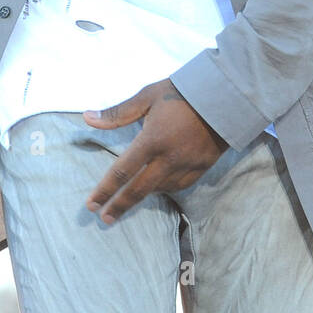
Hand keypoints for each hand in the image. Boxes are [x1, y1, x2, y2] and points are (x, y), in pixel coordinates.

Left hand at [83, 78, 228, 224]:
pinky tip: (157, 186)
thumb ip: (117, 113)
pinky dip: (165, 188)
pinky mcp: (201, 168)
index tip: (91, 205)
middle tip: (105, 218)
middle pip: (139, 190)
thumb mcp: (147, 97)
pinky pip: (179, 186)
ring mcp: (186, 166)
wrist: (224, 95)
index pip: (122, 172)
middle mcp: (168, 159)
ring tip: (128, 199)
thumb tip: (88, 118)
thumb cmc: (181, 93)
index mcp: (152, 140)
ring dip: (142, 196)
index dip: (105, 191)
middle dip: (119, 206)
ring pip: (159, 189)